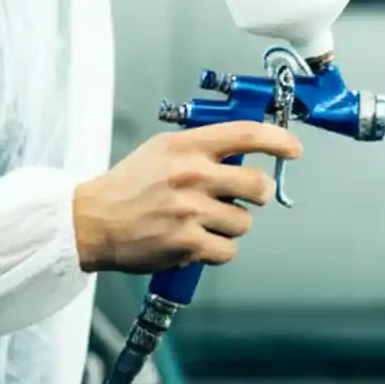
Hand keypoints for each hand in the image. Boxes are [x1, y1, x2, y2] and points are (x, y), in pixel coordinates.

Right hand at [72, 122, 302, 272]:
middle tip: (246, 196)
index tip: (293, 148)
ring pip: (245, 221)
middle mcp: (192, 175)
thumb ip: (203, 147)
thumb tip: (246, 150)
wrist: (91, 221)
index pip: (246, 134)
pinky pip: (228, 249)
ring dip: (232, 225)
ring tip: (205, 221)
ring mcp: (190, 210)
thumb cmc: (129, 185)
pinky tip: (199, 241)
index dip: (278, 140)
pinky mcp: (187, 243)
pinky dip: (219, 249)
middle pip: (257, 185)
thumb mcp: (163, 149)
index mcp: (187, 146)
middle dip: (258, 194)